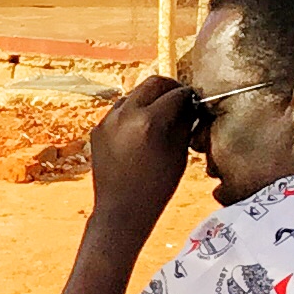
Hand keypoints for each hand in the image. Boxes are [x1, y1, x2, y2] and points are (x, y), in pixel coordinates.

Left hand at [88, 76, 196, 225]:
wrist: (121, 210)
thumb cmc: (157, 186)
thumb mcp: (178, 154)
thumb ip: (185, 123)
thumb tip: (190, 104)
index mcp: (149, 121)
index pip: (175, 94)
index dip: (189, 95)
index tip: (195, 98)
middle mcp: (125, 115)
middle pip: (152, 83)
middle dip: (170, 87)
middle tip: (181, 97)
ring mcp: (108, 121)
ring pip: (134, 94)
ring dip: (150, 98)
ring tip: (163, 112)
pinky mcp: (98, 129)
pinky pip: (119, 110)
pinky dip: (134, 112)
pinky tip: (143, 126)